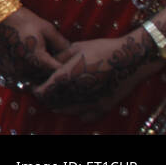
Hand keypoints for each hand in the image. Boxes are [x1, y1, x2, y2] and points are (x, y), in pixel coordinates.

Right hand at [0, 6, 70, 88]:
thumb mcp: (47, 28)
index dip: (65, 70)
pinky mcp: (4, 71)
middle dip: (52, 76)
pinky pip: (18, 81)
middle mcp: (26, 69)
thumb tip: (74, 54)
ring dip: (37, 79)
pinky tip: (27, 68)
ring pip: (32, 83)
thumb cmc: (23, 19)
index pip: (58, 73)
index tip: (69, 66)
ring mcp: (13, 72)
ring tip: (41, 68)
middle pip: (45, 80)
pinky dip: (24, 78)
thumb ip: (62, 43)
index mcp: (38, 60)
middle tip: (56, 68)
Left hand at [32, 32, 162, 120]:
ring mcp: (91, 102)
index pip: (43, 92)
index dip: (36, 90)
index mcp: (67, 77)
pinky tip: (77, 105)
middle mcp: (77, 93)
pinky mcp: (104, 107)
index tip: (34, 85)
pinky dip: (78, 112)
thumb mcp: (75, 48)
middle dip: (46, 98)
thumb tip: (46, 63)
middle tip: (44, 90)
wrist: (131, 58)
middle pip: (53, 103)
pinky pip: (85, 116)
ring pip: (67, 111)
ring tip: (58, 97)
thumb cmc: (102, 49)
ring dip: (60, 106)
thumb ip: (58, 58)